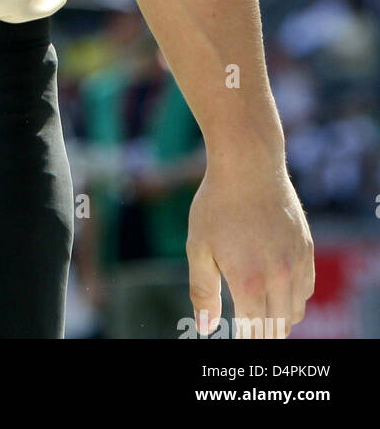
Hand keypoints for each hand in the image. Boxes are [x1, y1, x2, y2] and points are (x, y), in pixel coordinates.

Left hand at [186, 159, 314, 338]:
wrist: (248, 166)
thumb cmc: (216, 205)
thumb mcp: (199, 247)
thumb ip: (203, 291)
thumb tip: (205, 327)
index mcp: (249, 281)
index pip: (253, 331)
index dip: (245, 340)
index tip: (237, 338)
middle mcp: (279, 277)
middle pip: (277, 327)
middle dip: (263, 335)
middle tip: (248, 332)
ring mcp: (297, 263)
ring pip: (295, 311)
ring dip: (280, 320)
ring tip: (262, 317)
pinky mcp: (307, 250)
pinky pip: (307, 289)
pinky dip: (294, 299)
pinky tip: (278, 293)